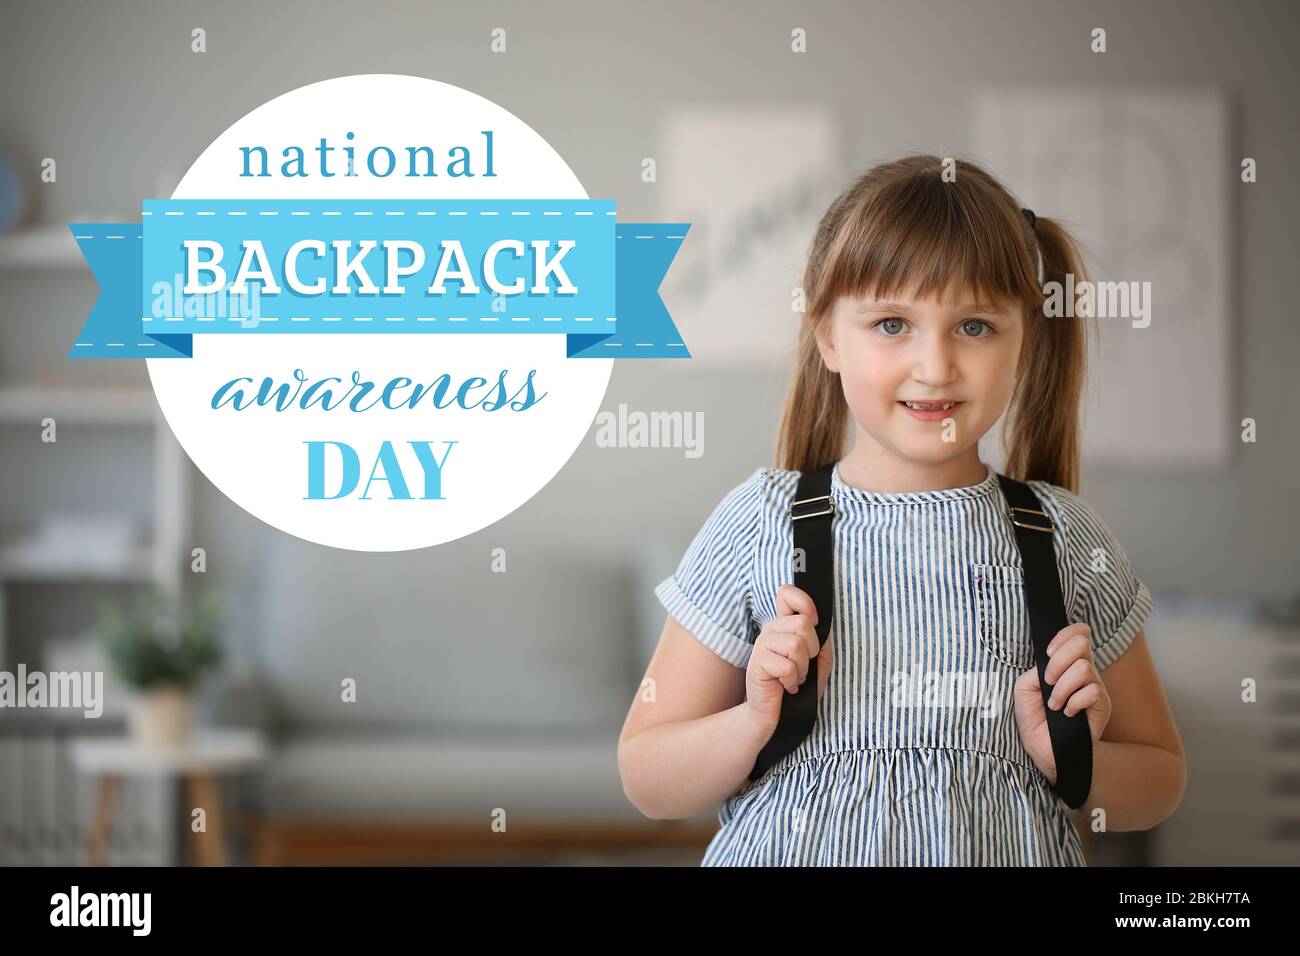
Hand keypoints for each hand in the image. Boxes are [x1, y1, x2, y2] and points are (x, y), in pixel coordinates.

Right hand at [743, 584, 832, 736]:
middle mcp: (771, 631)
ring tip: (794, 678)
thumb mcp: (818, 662)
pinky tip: (786, 687)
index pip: (787, 593)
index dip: (805, 603)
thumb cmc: (798, 687)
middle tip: (803, 667)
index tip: (814, 623)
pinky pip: (787, 666)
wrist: (779, 716)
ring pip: (796, 644)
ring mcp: (762, 646)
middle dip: (811, 650)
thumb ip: (822, 641)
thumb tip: (820, 625)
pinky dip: (793, 681)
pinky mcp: (757, 664)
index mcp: (784, 626)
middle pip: (802, 623)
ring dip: (802, 669)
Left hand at [1013, 622, 1111, 785]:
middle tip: (1049, 682)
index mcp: (1066, 663)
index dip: (1064, 635)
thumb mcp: (1024, 688)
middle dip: (1058, 661)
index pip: (1078, 633)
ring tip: (1055, 704)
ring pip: (1084, 668)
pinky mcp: (1103, 706)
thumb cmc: (1035, 719)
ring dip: (1063, 687)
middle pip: (1082, 642)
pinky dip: (1074, 702)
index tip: (1047, 653)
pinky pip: (1092, 691)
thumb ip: (1036, 669)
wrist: (1044, 751)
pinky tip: (1067, 713)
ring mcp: (1095, 688)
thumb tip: (1051, 663)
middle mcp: (1084, 672)